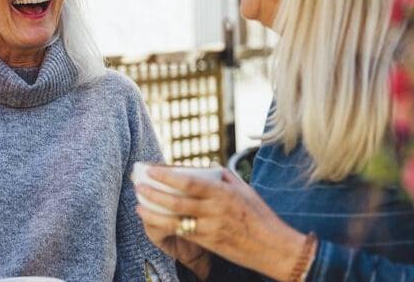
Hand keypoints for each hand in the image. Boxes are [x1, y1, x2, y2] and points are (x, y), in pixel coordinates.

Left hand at [136, 167, 307, 280]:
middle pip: (177, 201)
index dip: (167, 176)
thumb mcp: (245, 190)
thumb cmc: (260, 216)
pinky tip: (153, 220)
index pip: (189, 182)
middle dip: (154, 193)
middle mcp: (215, 210)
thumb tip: (206, 166)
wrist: (274, 248)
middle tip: (139, 186)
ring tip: (139, 205)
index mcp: (223, 192)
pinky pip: (182, 232)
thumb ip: (224, 177)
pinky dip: (164, 225)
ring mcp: (211, 227)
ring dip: (153, 212)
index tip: (151, 170)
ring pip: (175, 219)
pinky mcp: (210, 242)